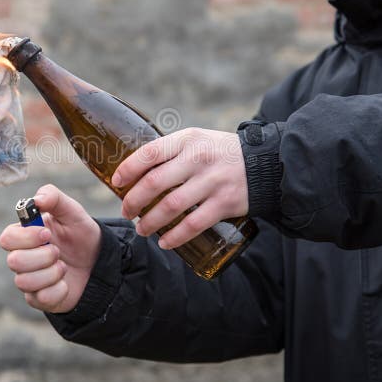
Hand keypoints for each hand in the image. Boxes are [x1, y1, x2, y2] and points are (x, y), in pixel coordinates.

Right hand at [0, 184, 100, 312]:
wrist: (100, 262)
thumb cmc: (81, 235)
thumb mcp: (73, 212)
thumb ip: (54, 198)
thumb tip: (37, 198)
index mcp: (24, 236)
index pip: (6, 238)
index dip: (25, 237)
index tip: (46, 233)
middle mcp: (22, 258)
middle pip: (13, 262)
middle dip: (42, 256)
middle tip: (58, 251)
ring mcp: (29, 280)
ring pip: (24, 282)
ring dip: (51, 273)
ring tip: (64, 266)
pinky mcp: (39, 298)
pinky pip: (41, 298)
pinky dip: (59, 290)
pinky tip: (66, 282)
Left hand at [112, 128, 247, 249]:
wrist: (266, 163)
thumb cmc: (220, 153)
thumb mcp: (197, 141)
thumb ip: (171, 153)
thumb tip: (134, 173)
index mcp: (188, 139)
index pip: (150, 153)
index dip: (128, 169)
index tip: (116, 182)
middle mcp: (198, 158)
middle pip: (155, 183)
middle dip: (133, 201)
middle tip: (125, 212)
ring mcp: (212, 182)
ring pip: (171, 207)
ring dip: (150, 222)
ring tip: (141, 229)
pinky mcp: (224, 203)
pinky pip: (193, 225)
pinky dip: (175, 236)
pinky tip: (165, 242)